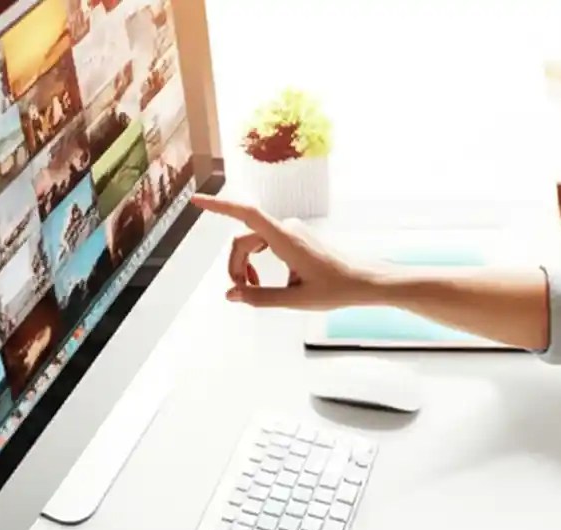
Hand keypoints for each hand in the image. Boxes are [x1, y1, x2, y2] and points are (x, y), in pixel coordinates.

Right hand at [189, 194, 379, 308]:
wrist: (363, 282)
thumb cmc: (335, 289)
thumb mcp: (295, 300)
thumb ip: (260, 297)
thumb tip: (231, 294)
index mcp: (286, 239)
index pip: (246, 214)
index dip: (220, 206)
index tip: (197, 199)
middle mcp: (286, 229)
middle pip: (243, 240)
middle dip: (235, 266)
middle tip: (243, 293)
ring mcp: (290, 231)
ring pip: (251, 243)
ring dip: (246, 266)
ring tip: (254, 291)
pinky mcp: (293, 237)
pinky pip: (263, 244)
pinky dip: (256, 263)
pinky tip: (264, 284)